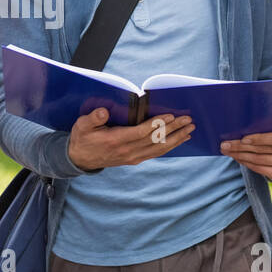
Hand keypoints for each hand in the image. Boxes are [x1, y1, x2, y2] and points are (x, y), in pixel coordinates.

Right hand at [66, 107, 193, 170]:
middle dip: (173, 129)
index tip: (170, 116)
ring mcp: (132, 157)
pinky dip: (170, 146)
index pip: (140, 133)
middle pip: (155, 140)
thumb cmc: (83, 138)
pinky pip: (156, 153)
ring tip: (190, 129)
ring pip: (159, 148)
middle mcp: (127, 151)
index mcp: (115, 140)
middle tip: (188, 120)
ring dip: (176, 139)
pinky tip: (180, 139)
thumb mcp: (82, 126)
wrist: (81, 159)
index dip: (156, 125)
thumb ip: (93, 119)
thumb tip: (103, 112)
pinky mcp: (135, 159)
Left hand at [221, 124, 271, 181]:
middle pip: (264, 149)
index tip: (242, 138)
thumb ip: (261, 126)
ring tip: (227, 151)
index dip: (259, 138)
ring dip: (240, 155)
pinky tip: (237, 158)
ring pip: (259, 160)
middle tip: (225, 144)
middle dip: (241, 147)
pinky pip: (260, 169)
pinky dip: (246, 163)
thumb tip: (236, 128)